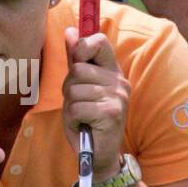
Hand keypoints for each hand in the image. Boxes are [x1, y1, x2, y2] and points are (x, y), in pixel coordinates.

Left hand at [61, 28, 129, 178]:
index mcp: (112, 71)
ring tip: (82, 117)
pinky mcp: (112, 112)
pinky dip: (73, 119)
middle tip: (78, 103)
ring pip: (74, 89)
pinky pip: (77, 107)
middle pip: (78, 68)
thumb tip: (70, 31)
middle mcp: (119, 80)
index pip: (99, 42)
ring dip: (70, 106)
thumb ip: (76, 60)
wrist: (99, 155)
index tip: (76, 61)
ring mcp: (118, 96)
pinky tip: (84, 126)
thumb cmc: (88, 120)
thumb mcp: (79, 88)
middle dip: (68, 87)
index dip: (81, 47)